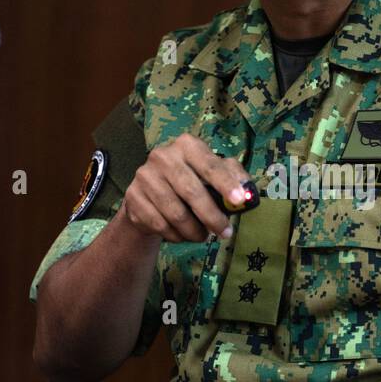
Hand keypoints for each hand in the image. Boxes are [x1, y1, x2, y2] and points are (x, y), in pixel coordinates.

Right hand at [124, 132, 251, 243]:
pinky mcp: (133, 197)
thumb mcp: (212, 172)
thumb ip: (232, 176)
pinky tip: (182, 235)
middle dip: (212, 217)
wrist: (149, 194)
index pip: (209, 165)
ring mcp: (145, 176)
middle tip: (225, 233)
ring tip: (203, 236)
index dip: (225, 183)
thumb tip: (247, 190)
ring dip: (194, 231)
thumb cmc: (190, 180)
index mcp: (187, 145)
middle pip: (192, 192)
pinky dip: (176, 235)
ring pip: (176, 214)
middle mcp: (163, 156)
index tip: (239, 201)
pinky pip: (160, 225)